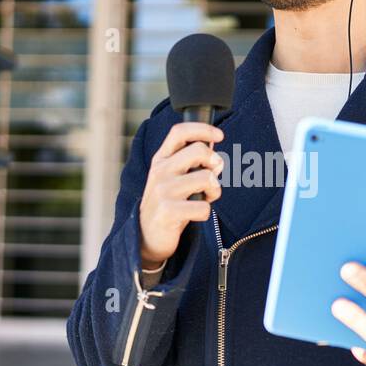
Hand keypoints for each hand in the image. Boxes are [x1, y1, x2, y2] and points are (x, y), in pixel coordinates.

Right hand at [138, 121, 224, 265]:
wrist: (146, 236)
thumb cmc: (167, 204)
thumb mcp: (173, 178)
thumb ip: (191, 165)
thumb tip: (217, 158)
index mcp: (161, 159)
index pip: (179, 132)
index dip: (203, 129)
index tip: (219, 136)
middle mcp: (160, 171)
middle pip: (199, 150)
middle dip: (216, 163)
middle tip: (213, 178)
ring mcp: (162, 191)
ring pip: (206, 178)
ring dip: (215, 190)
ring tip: (206, 198)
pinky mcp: (167, 211)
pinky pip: (203, 207)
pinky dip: (206, 213)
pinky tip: (195, 215)